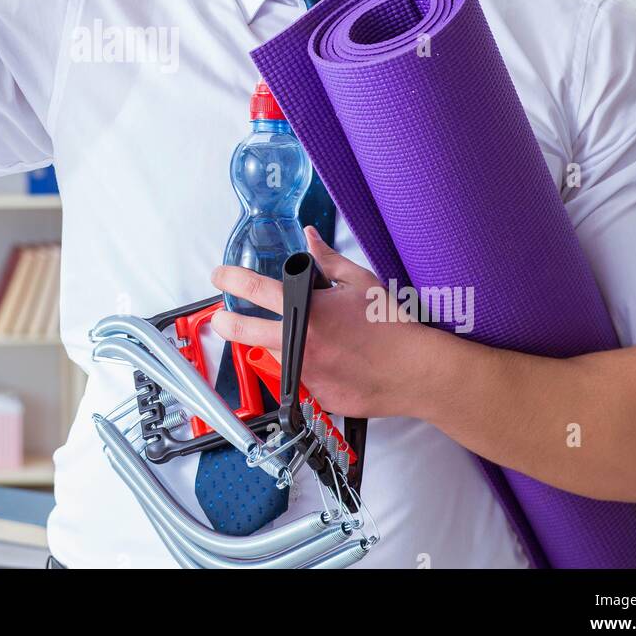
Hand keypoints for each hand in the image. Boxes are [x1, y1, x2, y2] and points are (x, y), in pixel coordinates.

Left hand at [209, 225, 435, 418]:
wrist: (415, 371)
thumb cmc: (391, 325)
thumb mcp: (359, 281)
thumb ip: (327, 260)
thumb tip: (310, 238)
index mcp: (307, 310)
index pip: (254, 288)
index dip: (229, 278)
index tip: (220, 276)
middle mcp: (299, 343)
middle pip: (241, 330)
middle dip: (223, 322)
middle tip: (221, 317)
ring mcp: (305, 373)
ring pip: (272, 355)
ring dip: (274, 345)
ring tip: (303, 339)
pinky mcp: (315, 396)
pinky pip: (298, 379)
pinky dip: (303, 368)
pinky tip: (327, 361)